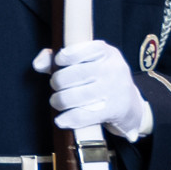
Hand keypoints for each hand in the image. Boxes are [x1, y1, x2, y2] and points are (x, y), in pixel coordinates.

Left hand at [33, 41, 152, 141]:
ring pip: (75, 96)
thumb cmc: (101, 80)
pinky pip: (83, 115)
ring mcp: (115, 90)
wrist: (131, 105)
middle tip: (56, 87)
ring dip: (59, 101)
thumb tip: (38, 64)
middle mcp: (113, 69)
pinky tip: (60, 120)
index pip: (84, 49)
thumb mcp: (88, 63)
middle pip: (74, 74)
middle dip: (57, 82)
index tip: (59, 63)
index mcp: (107, 53)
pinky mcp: (113, 110)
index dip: (66, 56)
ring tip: (57, 102)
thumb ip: (59, 59)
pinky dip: (67, 119)